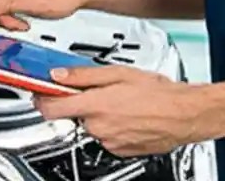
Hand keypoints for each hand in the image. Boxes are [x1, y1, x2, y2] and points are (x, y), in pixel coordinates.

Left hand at [34, 66, 214, 156]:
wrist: (185, 115)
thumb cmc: (159, 93)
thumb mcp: (118, 73)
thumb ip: (83, 74)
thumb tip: (58, 74)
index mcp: (95, 105)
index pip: (50, 108)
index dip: (41, 99)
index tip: (39, 91)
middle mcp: (98, 127)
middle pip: (73, 114)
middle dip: (80, 102)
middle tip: (98, 89)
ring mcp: (109, 142)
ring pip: (91, 125)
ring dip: (98, 114)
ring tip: (121, 102)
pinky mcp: (119, 151)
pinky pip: (106, 136)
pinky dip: (112, 126)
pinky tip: (128, 115)